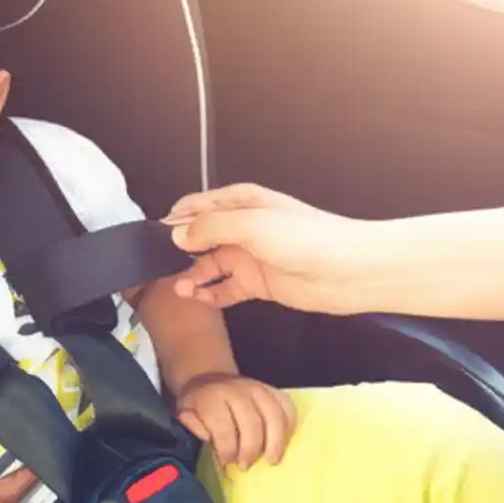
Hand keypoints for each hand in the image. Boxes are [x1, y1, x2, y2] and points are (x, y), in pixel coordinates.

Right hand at [163, 183, 373, 314]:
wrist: (350, 271)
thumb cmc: (309, 239)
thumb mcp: (252, 224)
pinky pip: (225, 288)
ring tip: (178, 290)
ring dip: (192, 276)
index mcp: (241, 203)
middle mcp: (243, 227)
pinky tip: (197, 299)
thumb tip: (177, 234)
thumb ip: (211, 227)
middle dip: (178, 252)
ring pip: (209, 265)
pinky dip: (209, 294)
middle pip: (199, 237)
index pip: (196, 207)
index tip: (153, 239)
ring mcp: (251, 256)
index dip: (174, 222)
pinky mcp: (259, 282)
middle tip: (158, 269)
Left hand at [176, 374, 296, 469]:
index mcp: (213, 397)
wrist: (209, 378)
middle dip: (250, 450)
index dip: (226, 449)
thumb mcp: (185, 414)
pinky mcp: (272, 390)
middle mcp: (238, 390)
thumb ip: (192, 427)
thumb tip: (208, 440)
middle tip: (245, 466)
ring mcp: (258, 388)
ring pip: (274, 416)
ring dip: (275, 442)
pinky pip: (287, 407)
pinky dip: (289, 426)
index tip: (225, 463)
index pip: (224, 427)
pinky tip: (284, 442)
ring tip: (271, 460)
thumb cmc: (198, 405)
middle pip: (252, 424)